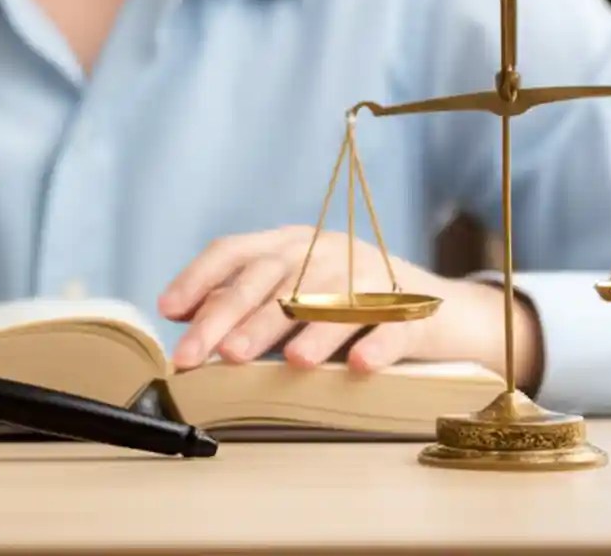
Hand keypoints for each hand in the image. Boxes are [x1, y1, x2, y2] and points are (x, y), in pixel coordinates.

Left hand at [157, 226, 540, 387]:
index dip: (199, 277)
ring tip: (279, 362)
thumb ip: (244, 301)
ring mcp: (371, 277)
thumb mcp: (294, 292)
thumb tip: (183, 316)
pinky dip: (375, 343)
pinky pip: (392, 325)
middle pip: (273, 278)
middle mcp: (326, 252)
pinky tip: (358, 365)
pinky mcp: (412, 309)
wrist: (441, 311)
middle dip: (236, 316)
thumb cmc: (350, 305)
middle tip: (208, 353)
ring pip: (331, 300)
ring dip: (304, 329)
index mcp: (290, 244)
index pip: (235, 252)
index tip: (169, 310)